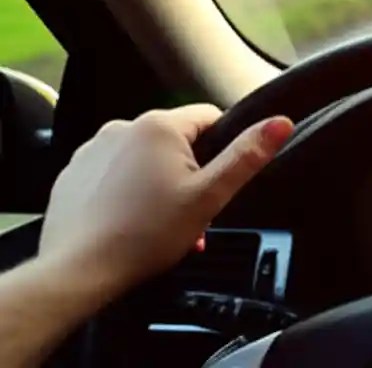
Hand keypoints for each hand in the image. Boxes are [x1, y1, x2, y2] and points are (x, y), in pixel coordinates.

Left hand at [39, 104, 293, 295]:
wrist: (79, 270)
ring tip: (161, 224)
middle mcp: (122, 127)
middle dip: (190, 174)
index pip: (210, 118)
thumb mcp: (209, 196)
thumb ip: (247, 156)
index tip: (215, 185)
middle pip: (177, 142)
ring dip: (160, 184)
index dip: (222, 151)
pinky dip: (127, 192)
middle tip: (191, 214)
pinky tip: (130, 222)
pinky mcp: (72, 174)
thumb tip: (282, 122)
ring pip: (144, 159)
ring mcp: (91, 150)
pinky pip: (113, 174)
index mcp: (159, 126)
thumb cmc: (146, 234)